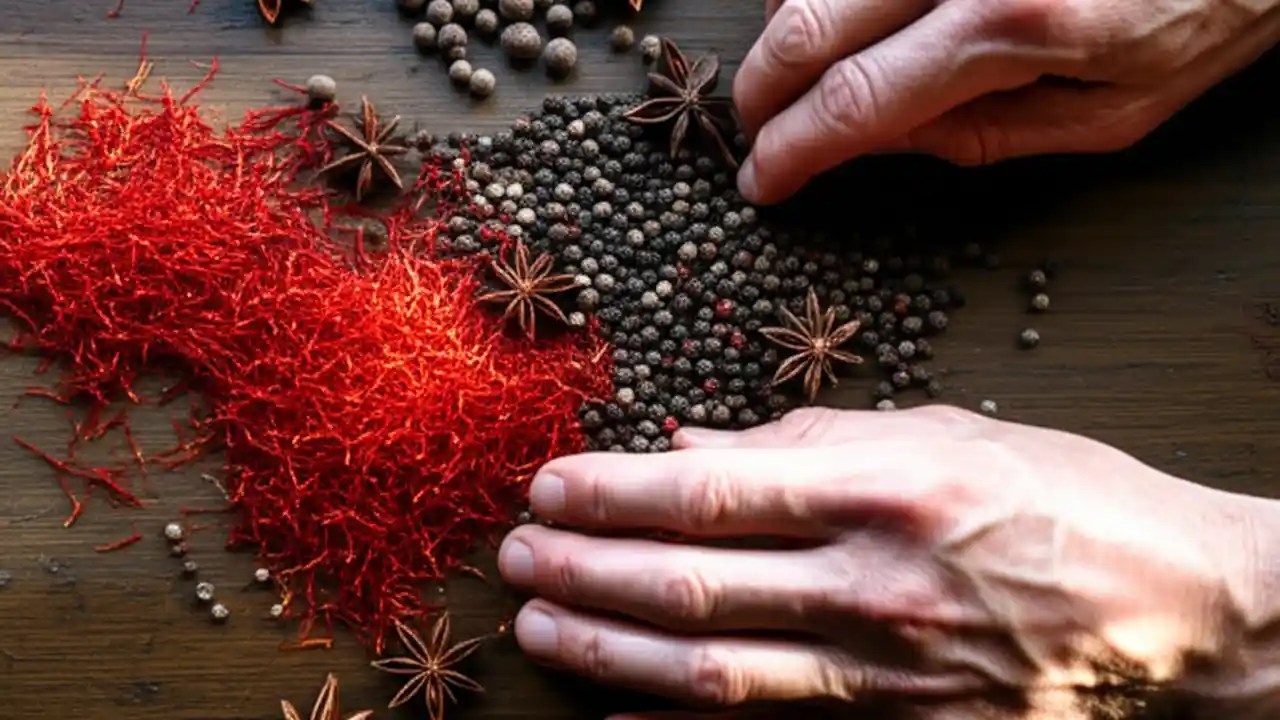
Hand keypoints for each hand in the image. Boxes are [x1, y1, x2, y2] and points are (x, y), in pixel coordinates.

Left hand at [498, 405, 1278, 718]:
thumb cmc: (1075, 501)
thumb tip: (690, 446)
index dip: (612, 492)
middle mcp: (878, 587)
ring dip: (607, 653)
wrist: (1185, 616)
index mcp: (890, 490)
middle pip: (690, 587)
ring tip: (539, 629)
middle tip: (515, 556)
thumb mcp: (949, 433)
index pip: (712, 494)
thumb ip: (810, 439)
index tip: (549, 482)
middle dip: (585, 571)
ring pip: (710, 674)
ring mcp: (888, 676)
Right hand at [733, 0, 1279, 203]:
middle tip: (759, 128)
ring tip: (804, 70)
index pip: (855, 101)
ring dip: (786, 27)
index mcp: (1012, 23)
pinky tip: (839, 16)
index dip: (792, 149)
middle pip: (805, 23)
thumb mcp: (1106, 116)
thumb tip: (881, 141)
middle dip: (760, 89)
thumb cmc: (1199, 10)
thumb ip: (982, 135)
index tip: (764, 178)